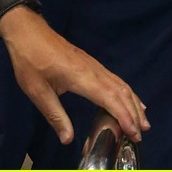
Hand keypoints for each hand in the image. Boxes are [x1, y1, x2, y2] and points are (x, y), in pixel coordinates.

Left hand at [0, 7, 148, 144]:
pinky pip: (114, 79)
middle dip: (133, 112)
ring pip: (120, 83)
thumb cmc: (31, 61)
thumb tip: (68, 140)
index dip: (123, 116)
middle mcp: (93, 70)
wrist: (28, 32)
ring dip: (133, 102)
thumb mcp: (37, 92)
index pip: (109, 99)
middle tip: (142, 133)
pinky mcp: (90, 63)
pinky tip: (128, 98)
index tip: (133, 132)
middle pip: (120, 91)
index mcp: (81, 77)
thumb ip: (55, 116)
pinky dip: (125, 91)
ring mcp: (93, 65)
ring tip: (143, 120)